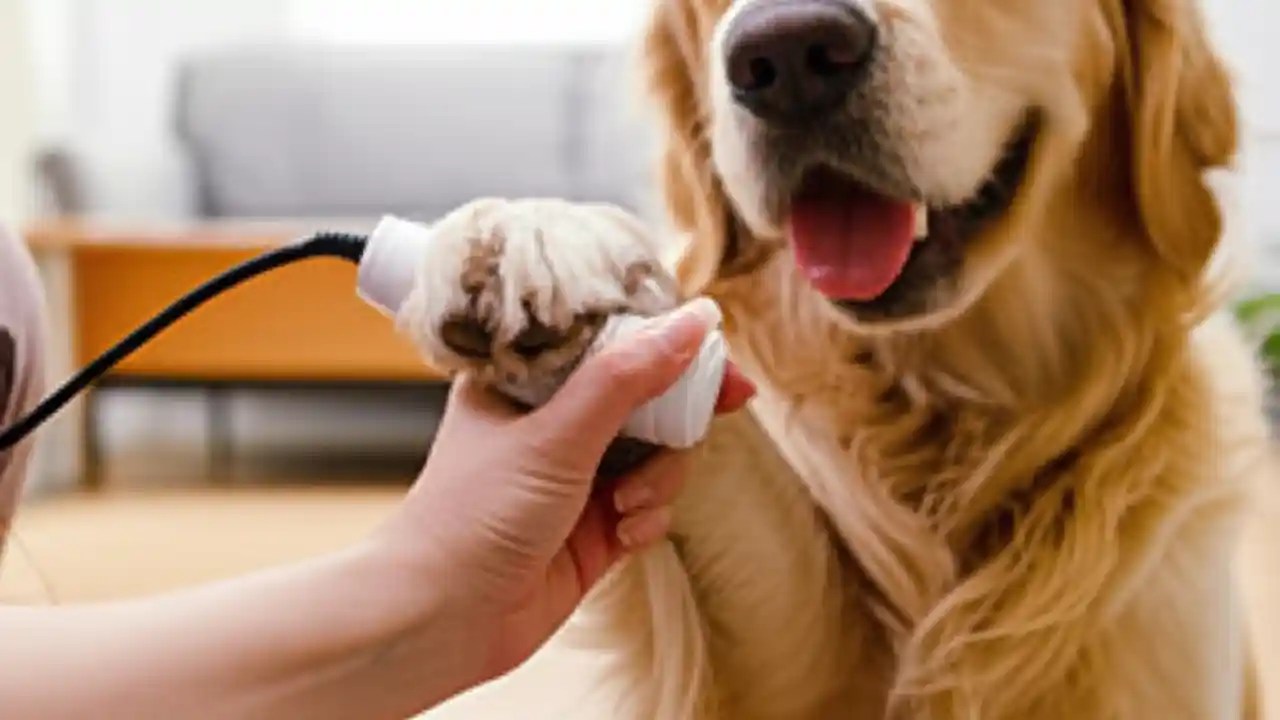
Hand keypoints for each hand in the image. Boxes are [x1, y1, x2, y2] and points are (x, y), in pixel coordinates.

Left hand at [374, 299, 753, 689]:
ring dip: (659, 477)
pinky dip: (647, 518)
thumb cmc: (472, 517)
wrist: (443, 620)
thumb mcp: (555, 435)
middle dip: (676, 414)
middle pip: (645, 397)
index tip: (715, 353)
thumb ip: (627, 377)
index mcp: (525, 382)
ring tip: (628, 504)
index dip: (665, 342)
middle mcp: (550, 424)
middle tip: (722, 406)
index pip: (609, 341)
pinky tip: (623, 536)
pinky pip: (649, 507)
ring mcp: (574, 477)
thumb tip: (692, 322)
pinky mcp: (592, 530)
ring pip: (656, 454)